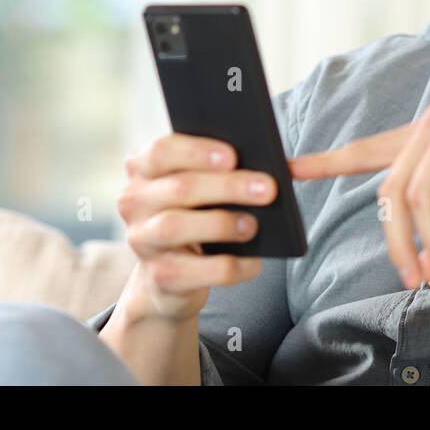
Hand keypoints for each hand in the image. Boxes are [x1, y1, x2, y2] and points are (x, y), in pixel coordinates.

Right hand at [116, 132, 277, 322]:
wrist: (170, 278)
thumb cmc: (198, 215)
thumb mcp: (206, 188)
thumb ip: (235, 169)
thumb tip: (295, 166)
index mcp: (144, 168)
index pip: (162, 151)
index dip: (197, 151)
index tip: (233, 156)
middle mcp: (134, 201)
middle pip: (180, 188)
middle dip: (228, 187)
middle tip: (268, 189)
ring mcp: (142, 240)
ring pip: (176, 226)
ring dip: (221, 224)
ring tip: (253, 225)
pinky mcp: (159, 277)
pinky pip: (195, 271)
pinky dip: (230, 266)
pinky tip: (253, 262)